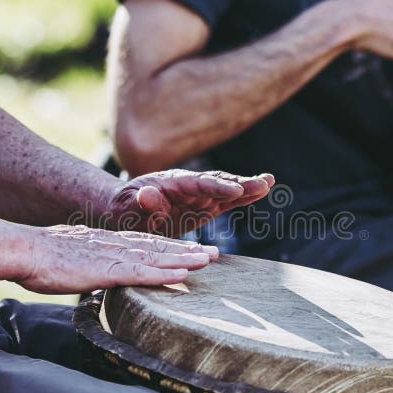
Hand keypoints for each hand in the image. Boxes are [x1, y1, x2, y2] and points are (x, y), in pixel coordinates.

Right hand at [17, 226, 218, 293]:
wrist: (24, 250)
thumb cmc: (40, 258)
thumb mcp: (72, 258)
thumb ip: (90, 265)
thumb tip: (96, 274)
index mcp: (108, 242)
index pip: (146, 244)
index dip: (171, 247)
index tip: (192, 250)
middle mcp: (116, 245)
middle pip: (159, 247)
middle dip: (188, 250)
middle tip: (215, 253)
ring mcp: (113, 256)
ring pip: (157, 256)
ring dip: (185, 258)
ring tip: (209, 259)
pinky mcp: (107, 269)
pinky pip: (142, 271)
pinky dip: (164, 272)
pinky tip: (183, 273)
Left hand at [105, 169, 274, 236]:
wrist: (123, 210)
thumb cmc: (123, 210)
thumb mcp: (126, 209)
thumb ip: (141, 204)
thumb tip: (148, 195)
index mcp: (171, 184)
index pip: (198, 184)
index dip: (217, 186)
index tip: (235, 189)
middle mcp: (189, 186)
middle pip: (217, 182)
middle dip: (240, 184)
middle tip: (263, 183)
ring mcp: (198, 195)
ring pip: (226, 189)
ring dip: (247, 187)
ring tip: (269, 182)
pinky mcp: (204, 206)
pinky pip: (227, 200)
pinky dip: (244, 196)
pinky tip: (263, 190)